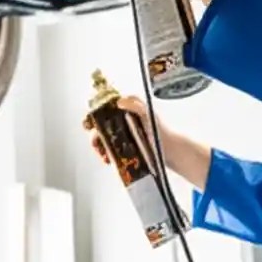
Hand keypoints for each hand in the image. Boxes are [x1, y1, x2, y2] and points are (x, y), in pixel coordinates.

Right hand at [82, 95, 212, 189]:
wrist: (171, 151)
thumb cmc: (160, 131)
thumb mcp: (148, 115)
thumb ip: (135, 105)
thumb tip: (119, 101)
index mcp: (126, 108)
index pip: (105, 106)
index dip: (94, 113)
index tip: (89, 122)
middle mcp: (122, 119)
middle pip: (100, 123)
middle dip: (95, 133)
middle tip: (96, 143)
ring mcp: (122, 133)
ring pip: (103, 137)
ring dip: (99, 146)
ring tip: (103, 154)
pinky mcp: (124, 146)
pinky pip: (109, 149)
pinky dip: (105, 154)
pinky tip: (108, 159)